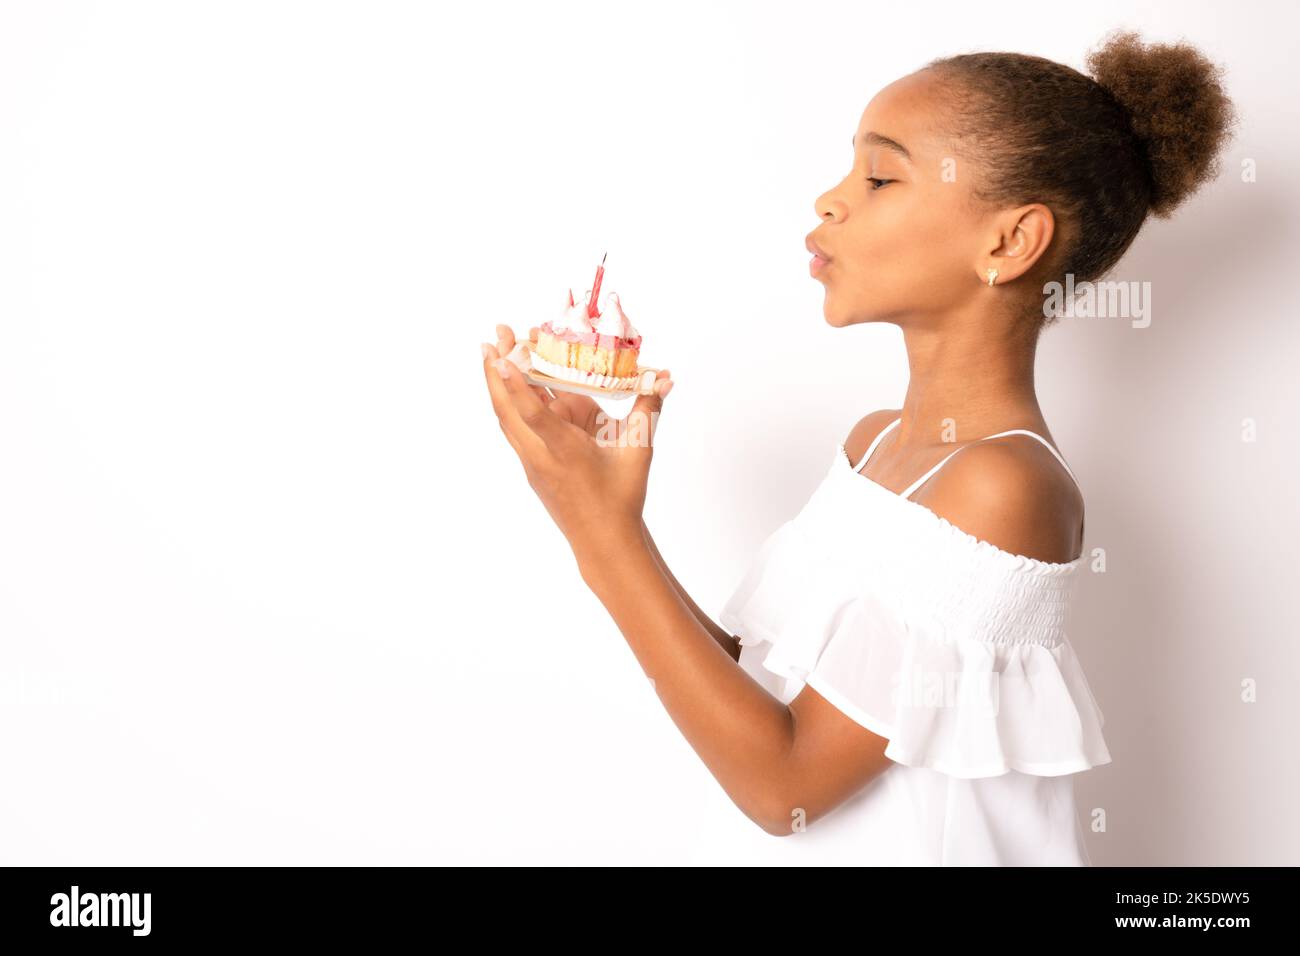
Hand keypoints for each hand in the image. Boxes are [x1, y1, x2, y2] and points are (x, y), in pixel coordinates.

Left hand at [481, 324, 672, 564]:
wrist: (602, 541)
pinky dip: (514, 401)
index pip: (536, 415)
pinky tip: (516, 380)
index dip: (516, 386)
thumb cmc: (622, 498)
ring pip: (508, 416)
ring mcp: (533, 460)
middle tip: (497, 333)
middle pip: (508, 408)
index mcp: (566, 452)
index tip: (501, 358)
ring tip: (497, 347)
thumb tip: (663, 378)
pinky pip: (518, 426)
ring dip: (500, 382)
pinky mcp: (533, 462)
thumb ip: (648, 410)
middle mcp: (541, 455)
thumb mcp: (638, 451)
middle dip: (497, 368)